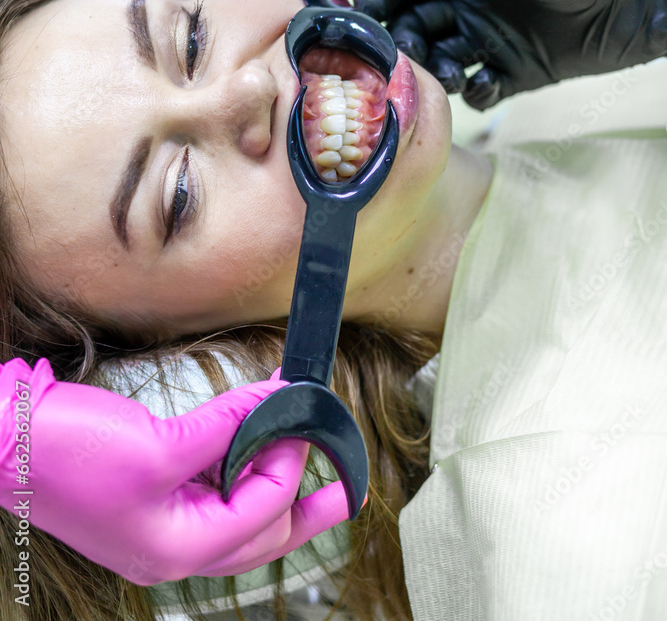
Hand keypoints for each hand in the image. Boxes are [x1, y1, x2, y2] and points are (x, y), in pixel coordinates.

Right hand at [0, 357, 348, 583]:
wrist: (6, 441)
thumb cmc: (70, 455)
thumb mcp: (159, 444)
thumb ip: (226, 427)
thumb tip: (278, 403)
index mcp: (178, 548)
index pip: (264, 510)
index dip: (291, 459)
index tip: (303, 412)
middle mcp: (174, 547)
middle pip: (263, 534)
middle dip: (309, 506)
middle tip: (349, 481)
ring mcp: (161, 526)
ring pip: (241, 518)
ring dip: (276, 487)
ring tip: (310, 463)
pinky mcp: (152, 499)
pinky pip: (213, 496)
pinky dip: (240, 472)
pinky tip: (253, 450)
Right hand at [355, 0, 666, 109]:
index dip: (379, 3)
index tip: (366, 20)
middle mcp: (469, 5)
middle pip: (413, 29)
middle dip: (405, 43)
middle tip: (411, 52)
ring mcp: (490, 41)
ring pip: (439, 64)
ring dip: (435, 71)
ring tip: (451, 72)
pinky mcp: (515, 74)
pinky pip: (478, 91)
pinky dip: (475, 92)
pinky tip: (488, 82)